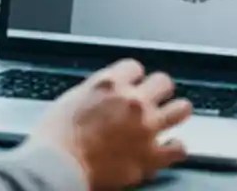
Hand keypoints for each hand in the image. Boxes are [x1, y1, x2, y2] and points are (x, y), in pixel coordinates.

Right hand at [27, 59, 192, 188]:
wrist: (56, 168)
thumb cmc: (55, 139)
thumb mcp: (71, 99)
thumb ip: (96, 91)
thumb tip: (106, 93)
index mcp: (110, 84)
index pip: (135, 67)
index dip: (132, 78)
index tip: (130, 86)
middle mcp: (133, 101)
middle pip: (163, 82)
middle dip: (157, 90)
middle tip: (151, 100)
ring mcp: (146, 127)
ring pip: (181, 109)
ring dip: (173, 113)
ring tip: (167, 118)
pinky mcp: (151, 155)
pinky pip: (179, 148)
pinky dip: (174, 148)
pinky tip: (168, 148)